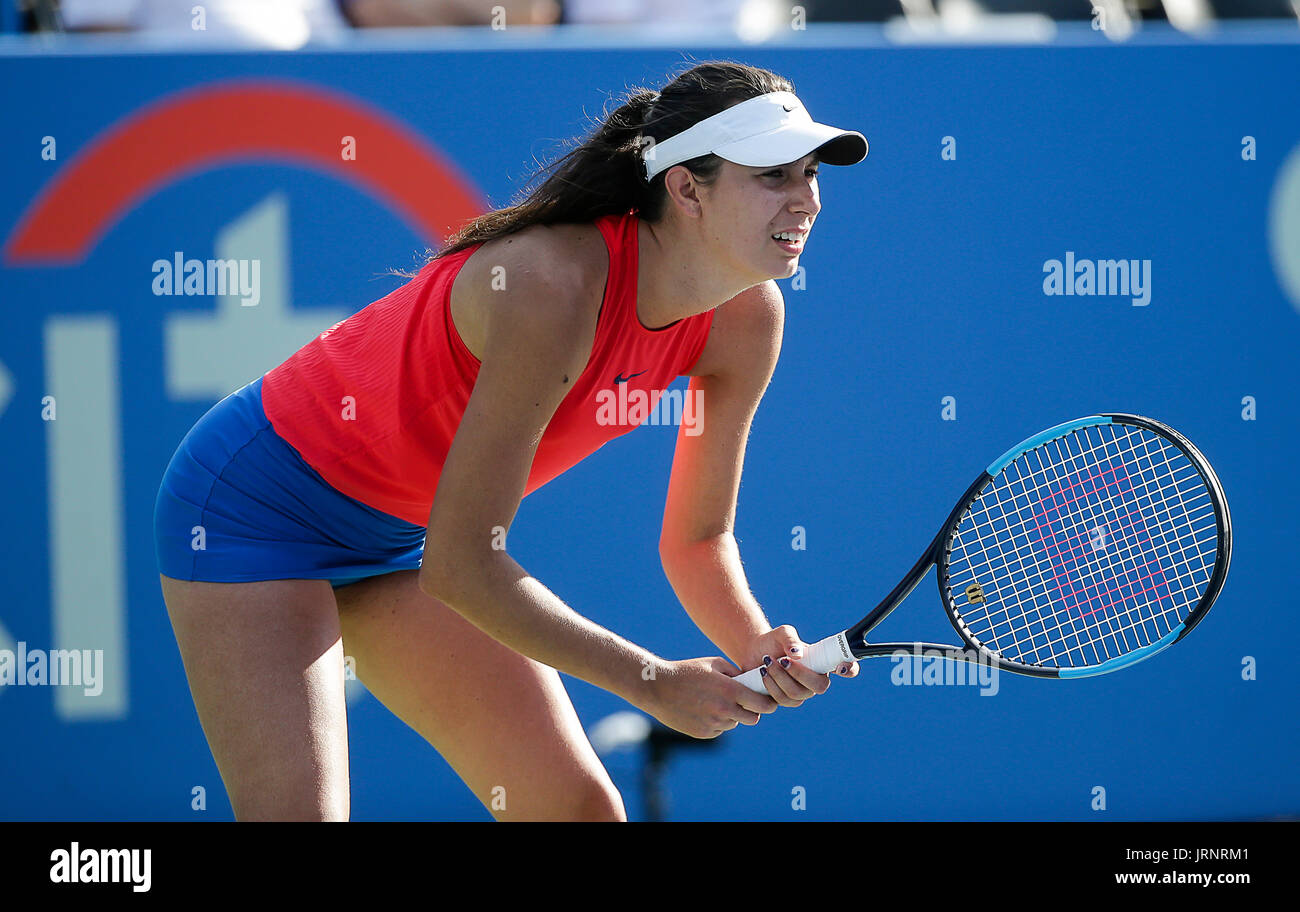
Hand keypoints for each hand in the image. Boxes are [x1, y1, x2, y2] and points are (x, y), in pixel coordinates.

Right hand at [640, 656, 778, 738]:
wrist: (657, 687)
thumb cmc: (687, 671)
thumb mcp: (714, 664)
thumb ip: (736, 674)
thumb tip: (751, 683)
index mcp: (731, 691)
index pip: (763, 705)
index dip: (768, 704)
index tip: (769, 702)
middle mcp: (724, 710)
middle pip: (752, 718)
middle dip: (752, 711)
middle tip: (745, 703)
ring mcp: (713, 724)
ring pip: (733, 723)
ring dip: (731, 715)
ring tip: (714, 702)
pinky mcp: (703, 733)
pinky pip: (719, 729)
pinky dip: (716, 721)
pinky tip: (702, 709)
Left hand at [743, 625, 858, 707]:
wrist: (754, 652)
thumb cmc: (774, 641)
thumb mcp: (783, 633)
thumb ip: (790, 639)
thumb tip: (797, 653)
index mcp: (823, 662)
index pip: (847, 668)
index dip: (850, 669)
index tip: (842, 667)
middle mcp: (816, 680)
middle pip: (819, 686)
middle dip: (799, 674)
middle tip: (783, 660)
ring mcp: (801, 693)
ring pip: (796, 695)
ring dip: (779, 678)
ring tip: (767, 662)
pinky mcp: (785, 701)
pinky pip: (782, 701)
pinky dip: (771, 685)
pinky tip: (763, 672)